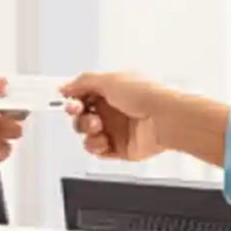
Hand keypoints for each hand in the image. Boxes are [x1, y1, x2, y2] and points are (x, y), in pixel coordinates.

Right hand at [60, 73, 176, 160]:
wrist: (165, 119)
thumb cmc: (146, 96)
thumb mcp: (109, 80)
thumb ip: (83, 82)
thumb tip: (65, 87)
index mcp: (111, 90)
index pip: (83, 96)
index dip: (73, 100)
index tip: (71, 102)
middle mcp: (112, 110)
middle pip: (81, 116)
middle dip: (79, 117)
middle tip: (85, 115)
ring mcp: (116, 129)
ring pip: (87, 135)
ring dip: (87, 132)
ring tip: (98, 128)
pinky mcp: (119, 147)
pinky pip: (98, 150)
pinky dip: (96, 146)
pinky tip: (103, 141)